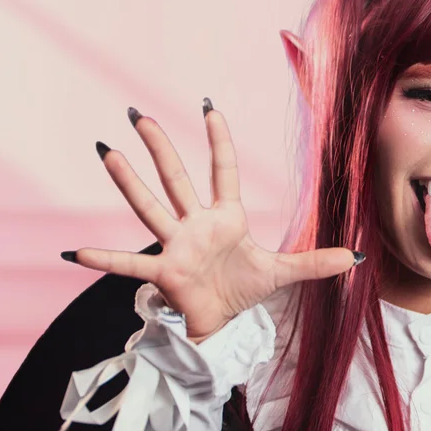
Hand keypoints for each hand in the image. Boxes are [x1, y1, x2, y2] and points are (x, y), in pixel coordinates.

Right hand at [62, 99, 359, 340]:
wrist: (219, 324)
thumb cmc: (242, 289)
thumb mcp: (283, 273)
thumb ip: (316, 262)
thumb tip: (357, 257)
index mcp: (225, 218)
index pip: (222, 170)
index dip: (218, 139)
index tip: (209, 105)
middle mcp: (195, 225)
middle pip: (176, 178)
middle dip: (159, 146)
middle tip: (138, 114)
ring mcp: (175, 247)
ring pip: (149, 208)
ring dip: (128, 182)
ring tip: (107, 152)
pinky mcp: (163, 275)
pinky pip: (128, 265)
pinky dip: (103, 259)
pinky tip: (73, 251)